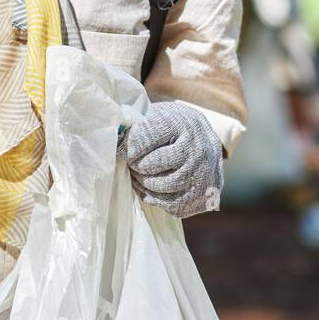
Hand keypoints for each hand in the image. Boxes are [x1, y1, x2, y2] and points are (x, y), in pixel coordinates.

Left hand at [117, 101, 223, 217]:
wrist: (206, 141)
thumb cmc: (175, 127)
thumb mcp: (160, 115)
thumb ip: (137, 125)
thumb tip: (112, 139)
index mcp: (183, 124)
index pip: (144, 138)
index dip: (126, 147)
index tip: (119, 150)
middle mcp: (197, 149)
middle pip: (150, 165)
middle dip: (135, 165)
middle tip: (131, 163)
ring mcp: (203, 175)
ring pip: (159, 187)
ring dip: (142, 183)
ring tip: (138, 175)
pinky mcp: (204, 196)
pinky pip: (169, 205)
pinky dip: (154, 198)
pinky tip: (150, 187)